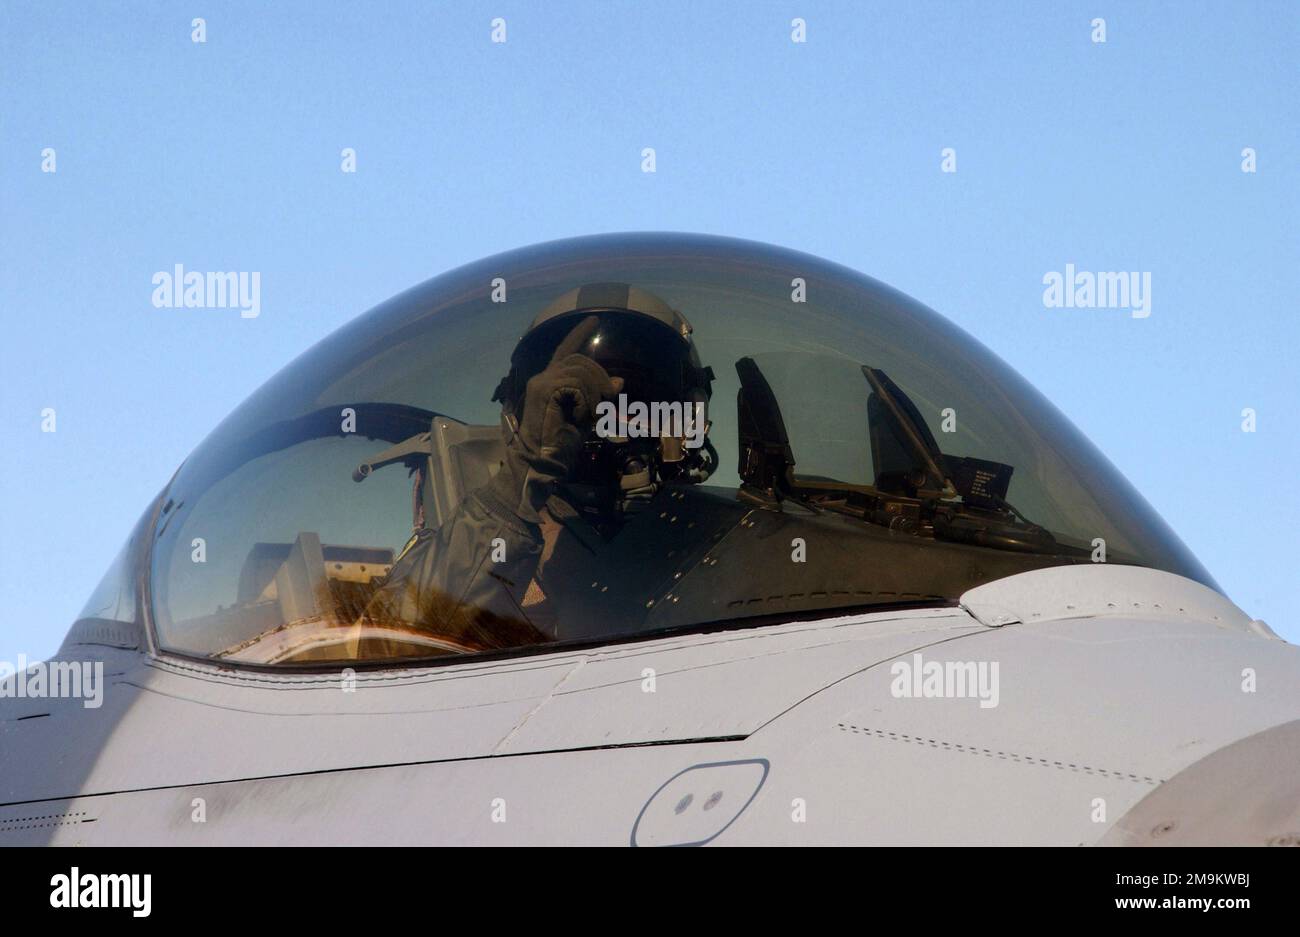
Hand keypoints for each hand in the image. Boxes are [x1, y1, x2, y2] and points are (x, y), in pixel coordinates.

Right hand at [487, 316, 622, 521]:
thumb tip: (620, 381)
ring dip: (595, 394)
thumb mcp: (586, 416)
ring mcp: (542, 382)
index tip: (594, 319)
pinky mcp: (544, 390)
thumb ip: (598, 396)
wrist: (540, 463)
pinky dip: (586, 402)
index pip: (567, 349)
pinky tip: (580, 418)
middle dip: (601, 379)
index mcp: (550, 381)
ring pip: (581, 371)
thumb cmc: (559, 444)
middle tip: (607, 401)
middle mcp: (543, 377)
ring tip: (591, 415)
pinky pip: (577, 384)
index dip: (580, 333)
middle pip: (581, 360)